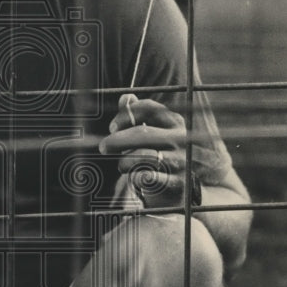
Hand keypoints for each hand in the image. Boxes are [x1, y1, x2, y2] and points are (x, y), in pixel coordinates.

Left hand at [99, 93, 194, 209]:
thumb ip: (137, 117)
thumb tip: (126, 98)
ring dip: (126, 161)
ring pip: (145, 157)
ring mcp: (182, 161)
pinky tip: (135, 178)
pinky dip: (137, 178)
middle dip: (118, 140)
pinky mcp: (179, 182)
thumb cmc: (160, 156)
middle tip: (104, 147)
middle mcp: (182, 139)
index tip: (111, 127)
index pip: (149, 108)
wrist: (181, 189)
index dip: (126, 115)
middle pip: (143, 133)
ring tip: (122, 165)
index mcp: (175, 122)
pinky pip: (150, 178)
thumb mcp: (152, 134)